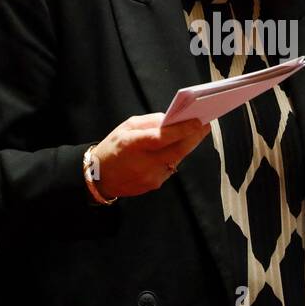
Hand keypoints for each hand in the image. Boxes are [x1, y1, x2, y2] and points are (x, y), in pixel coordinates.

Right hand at [91, 113, 211, 198]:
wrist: (100, 177)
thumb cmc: (113, 147)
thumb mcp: (126, 127)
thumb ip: (150, 123)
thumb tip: (172, 120)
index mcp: (132, 144)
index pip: (161, 137)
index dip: (182, 130)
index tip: (198, 122)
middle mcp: (142, 162)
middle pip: (176, 151)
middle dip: (193, 138)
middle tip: (205, 126)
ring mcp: (149, 176)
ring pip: (176, 159)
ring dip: (186, 146)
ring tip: (194, 134)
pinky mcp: (154, 185)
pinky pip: (170, 168)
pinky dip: (174, 157)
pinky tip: (174, 149)